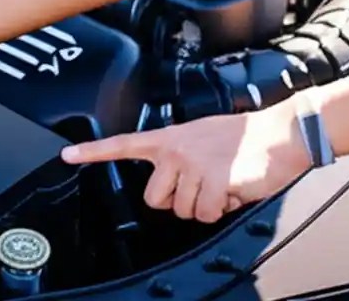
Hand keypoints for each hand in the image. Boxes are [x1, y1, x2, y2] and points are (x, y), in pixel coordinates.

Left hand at [60, 101, 311, 222]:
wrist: (280, 134)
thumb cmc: (246, 139)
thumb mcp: (203, 138)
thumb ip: (180, 156)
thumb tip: (174, 185)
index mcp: (171, 138)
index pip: (124, 144)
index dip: (93, 152)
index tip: (67, 154)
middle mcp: (176, 150)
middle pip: (155, 199)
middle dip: (180, 201)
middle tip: (204, 183)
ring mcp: (193, 165)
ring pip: (184, 211)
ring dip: (206, 205)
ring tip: (224, 181)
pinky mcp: (214, 181)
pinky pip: (206, 214)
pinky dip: (222, 210)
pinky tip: (233, 189)